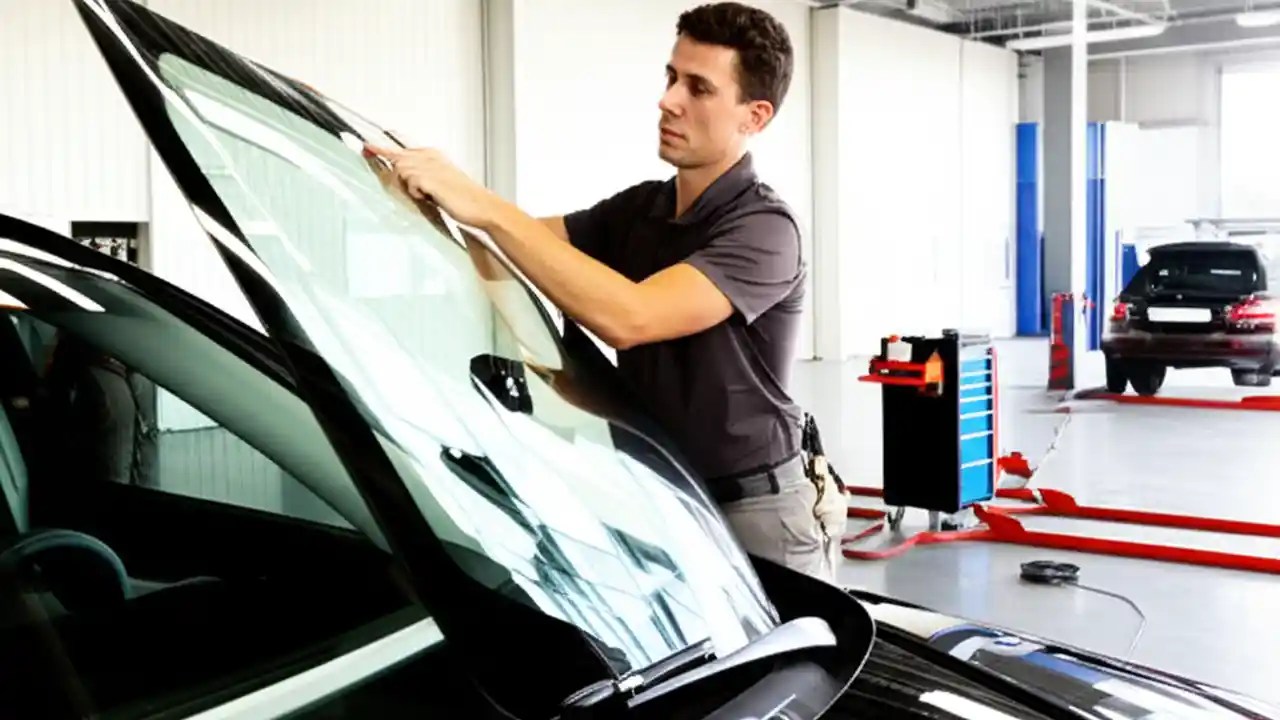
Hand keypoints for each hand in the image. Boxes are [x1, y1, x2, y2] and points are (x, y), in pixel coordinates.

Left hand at [364, 143, 496, 228]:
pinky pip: (409, 182)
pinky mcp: (427, 177)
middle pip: (397, 158)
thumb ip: (423, 178)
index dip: (382, 149)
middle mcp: (430, 156)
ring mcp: (428, 165)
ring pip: (401, 169)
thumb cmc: (466, 198)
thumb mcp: (442, 183)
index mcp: (434, 155)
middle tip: (382, 162)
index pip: (402, 149)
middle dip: (389, 163)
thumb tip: (407, 182)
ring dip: (409, 185)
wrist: (482, 207)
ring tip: (427, 195)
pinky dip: (416, 192)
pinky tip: (430, 197)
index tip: (367, 147)